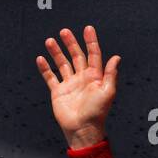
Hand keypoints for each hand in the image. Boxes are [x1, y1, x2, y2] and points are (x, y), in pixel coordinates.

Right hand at [37, 26, 119, 150]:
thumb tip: (116, 57)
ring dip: (56, 52)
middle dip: (71, 43)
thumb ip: (110, 74)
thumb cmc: (98, 112)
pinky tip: (41, 58)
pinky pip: (50, 77)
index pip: (93, 55)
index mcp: (95, 77)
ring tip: (50, 40)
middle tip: (65, 31)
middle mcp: (82, 78)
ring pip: (62, 64)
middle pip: (76, 56)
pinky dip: (45, 68)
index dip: (91, 42)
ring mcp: (70, 84)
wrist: (83, 128)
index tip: (88, 29)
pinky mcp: (58, 91)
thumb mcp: (108, 91)